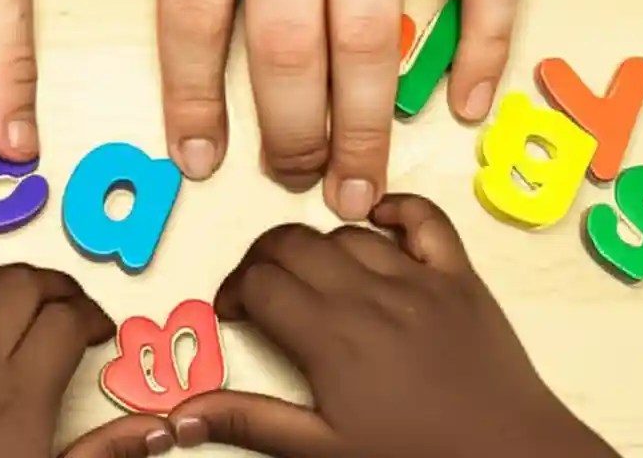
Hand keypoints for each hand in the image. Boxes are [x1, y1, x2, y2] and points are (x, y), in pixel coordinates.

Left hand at [0, 263, 172, 457]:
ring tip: (29, 307)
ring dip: (9, 281)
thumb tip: (156, 429)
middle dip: (59, 287)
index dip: (94, 316)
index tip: (102, 334)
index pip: (66, 318)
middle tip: (74, 313)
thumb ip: (104, 453)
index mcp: (17, 396)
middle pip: (22, 283)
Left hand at [31, 0, 519, 220]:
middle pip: (287, 51)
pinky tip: (467, 100)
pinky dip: (483, 41)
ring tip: (359, 181)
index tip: (201, 157)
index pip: (193, 22)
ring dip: (367, 122)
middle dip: (288, 133)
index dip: (193, 102)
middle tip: (292, 178)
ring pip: (375, 36)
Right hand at [168, 194, 618, 457]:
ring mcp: (418, 279)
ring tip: (315, 278)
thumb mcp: (324, 450)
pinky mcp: (458, 276)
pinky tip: (377, 220)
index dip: (234, 290)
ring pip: (346, 232)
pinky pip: (424, 218)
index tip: (235, 311)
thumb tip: (184, 414)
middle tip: (260, 289)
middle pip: (292, 243)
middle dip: (262, 259)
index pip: (259, 282)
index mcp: (330, 337)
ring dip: (318, 246)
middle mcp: (369, 295)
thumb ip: (252, 420)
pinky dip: (396, 209)